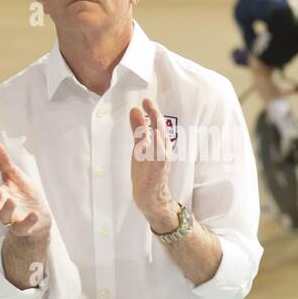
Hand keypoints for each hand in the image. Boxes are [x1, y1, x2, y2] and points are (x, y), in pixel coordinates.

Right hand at [0, 141, 51, 239]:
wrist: (41, 214)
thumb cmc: (25, 195)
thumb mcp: (15, 176)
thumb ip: (4, 163)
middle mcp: (2, 209)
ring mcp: (13, 220)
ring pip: (4, 219)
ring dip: (6, 210)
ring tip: (12, 201)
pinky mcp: (26, 227)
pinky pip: (23, 228)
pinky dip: (27, 223)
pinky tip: (33, 215)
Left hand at [129, 96, 177, 230]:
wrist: (152, 198)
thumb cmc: (146, 172)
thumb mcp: (140, 148)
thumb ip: (138, 130)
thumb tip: (134, 109)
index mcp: (160, 145)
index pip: (158, 125)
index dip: (153, 112)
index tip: (146, 100)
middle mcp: (163, 151)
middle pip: (161, 130)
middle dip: (155, 116)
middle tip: (147, 102)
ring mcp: (160, 161)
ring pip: (159, 142)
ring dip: (154, 128)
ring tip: (149, 114)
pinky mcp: (156, 171)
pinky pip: (157, 158)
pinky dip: (155, 148)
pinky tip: (151, 138)